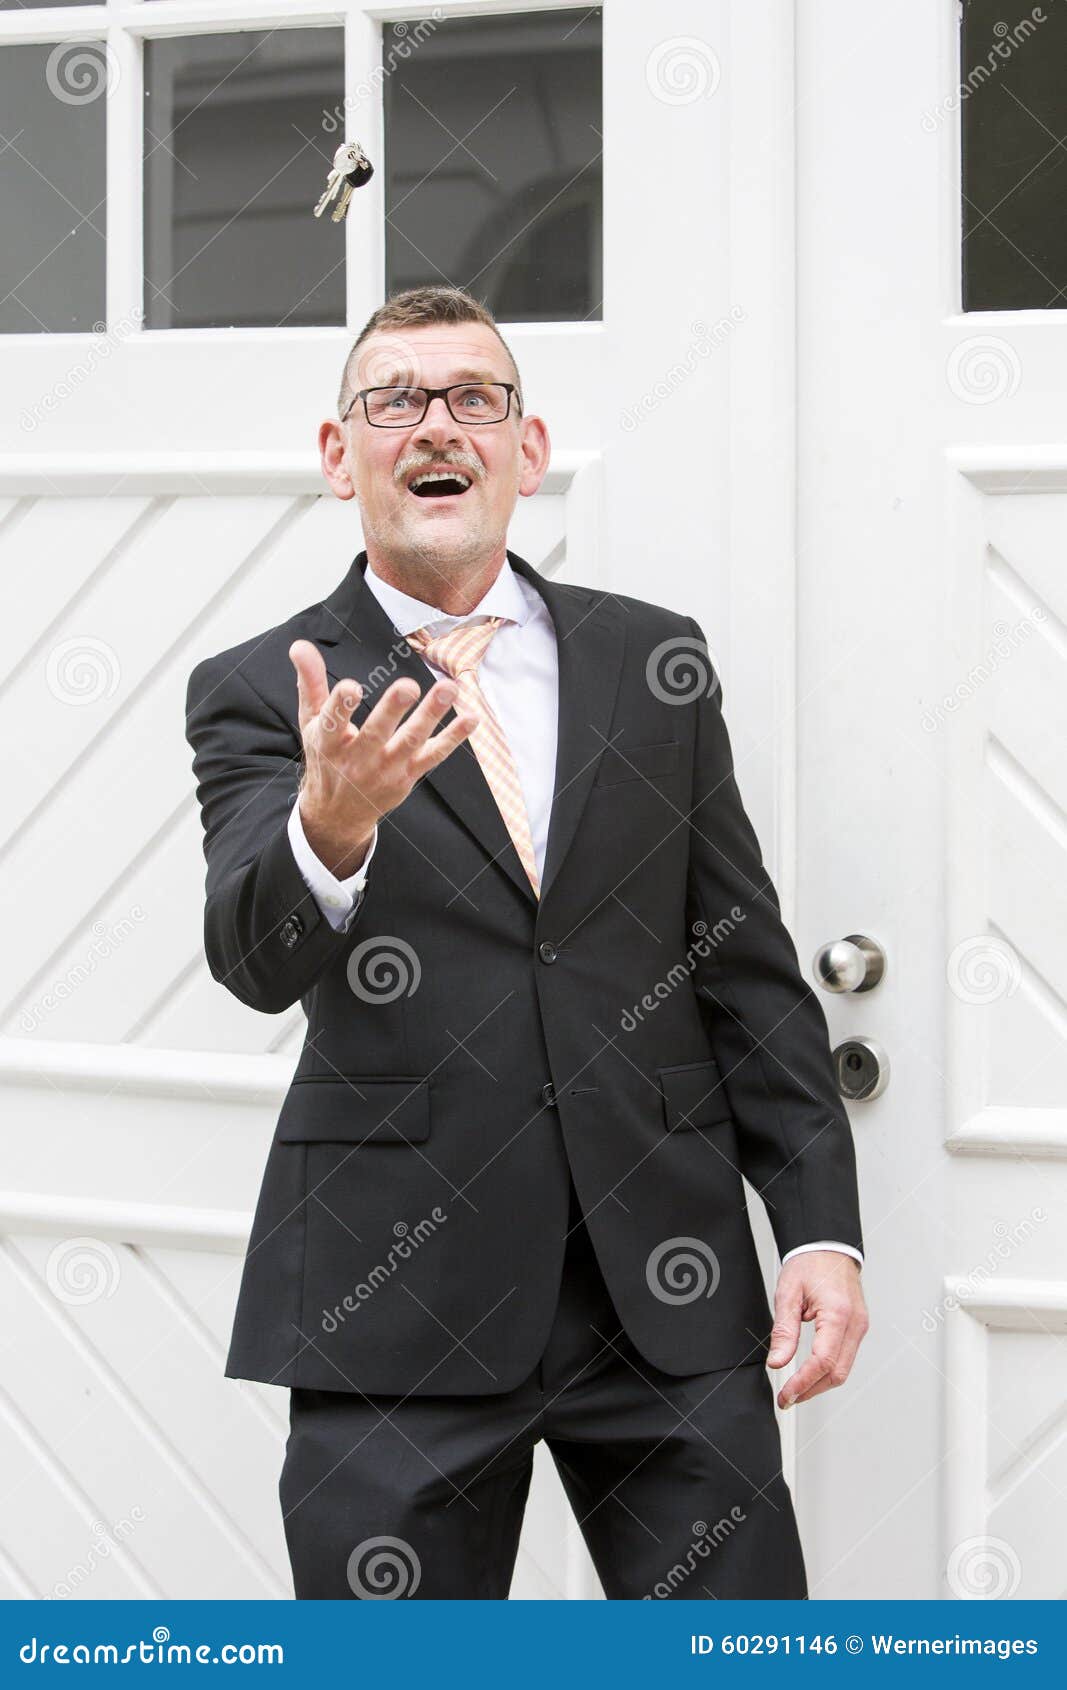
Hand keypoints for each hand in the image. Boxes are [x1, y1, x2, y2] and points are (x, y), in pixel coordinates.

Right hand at [289, 639, 475, 876]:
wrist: (338, 813)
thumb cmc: (327, 758)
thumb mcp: (311, 722)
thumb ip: (311, 682)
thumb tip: (300, 646)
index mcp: (329, 742)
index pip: (333, 722)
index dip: (341, 705)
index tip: (351, 687)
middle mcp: (357, 758)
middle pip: (376, 733)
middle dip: (392, 710)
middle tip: (408, 686)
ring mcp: (386, 768)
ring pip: (410, 741)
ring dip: (431, 715)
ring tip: (447, 688)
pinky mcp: (408, 776)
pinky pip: (434, 756)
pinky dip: (453, 738)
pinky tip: (470, 718)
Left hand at [766, 1251, 868, 1407]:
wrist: (827, 1247)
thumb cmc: (810, 1263)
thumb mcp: (788, 1294)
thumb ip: (784, 1331)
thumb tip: (777, 1362)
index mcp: (838, 1314)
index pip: (822, 1361)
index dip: (803, 1383)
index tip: (786, 1395)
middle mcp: (855, 1324)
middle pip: (837, 1373)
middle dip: (811, 1390)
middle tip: (787, 1398)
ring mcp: (860, 1327)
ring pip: (843, 1369)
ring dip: (820, 1383)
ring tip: (796, 1389)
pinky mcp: (858, 1328)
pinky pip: (846, 1357)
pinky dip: (828, 1370)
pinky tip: (811, 1373)